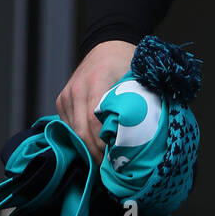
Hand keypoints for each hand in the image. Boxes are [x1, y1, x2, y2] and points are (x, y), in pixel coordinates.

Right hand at [55, 40, 136, 163]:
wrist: (108, 44)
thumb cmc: (128, 62)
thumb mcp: (139, 77)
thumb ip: (141, 101)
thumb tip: (152, 132)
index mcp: (97, 81)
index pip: (94, 121)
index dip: (103, 144)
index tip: (116, 160)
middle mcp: (77, 89)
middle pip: (81, 131)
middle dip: (95, 154)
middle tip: (110, 171)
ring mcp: (67, 95)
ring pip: (73, 132)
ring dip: (87, 149)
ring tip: (104, 165)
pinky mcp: (62, 100)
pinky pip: (69, 126)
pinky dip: (80, 139)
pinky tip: (94, 150)